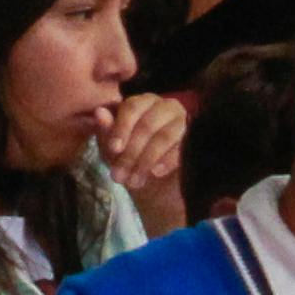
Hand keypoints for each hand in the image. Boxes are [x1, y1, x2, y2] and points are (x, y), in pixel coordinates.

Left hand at [98, 92, 188, 232]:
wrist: (159, 191)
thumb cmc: (133, 163)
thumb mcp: (114, 150)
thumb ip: (107, 131)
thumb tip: (99, 112)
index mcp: (143, 102)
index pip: (132, 108)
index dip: (121, 128)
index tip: (114, 149)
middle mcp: (165, 106)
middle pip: (147, 124)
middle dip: (132, 152)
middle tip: (121, 175)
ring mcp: (183, 122)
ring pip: (163, 137)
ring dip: (146, 160)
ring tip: (135, 181)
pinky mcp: (195, 141)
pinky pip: (181, 149)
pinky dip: (166, 162)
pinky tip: (155, 174)